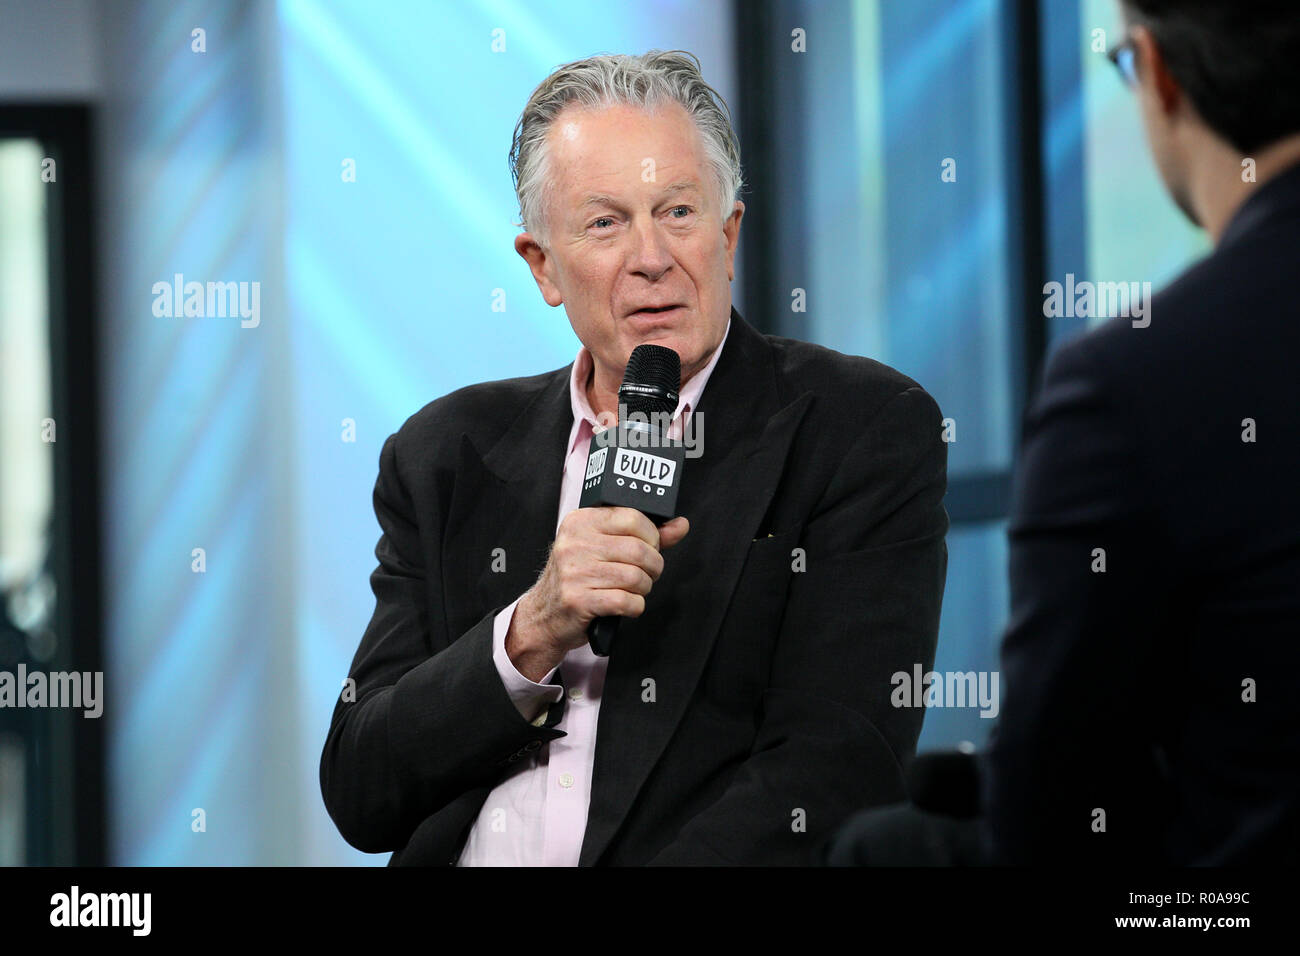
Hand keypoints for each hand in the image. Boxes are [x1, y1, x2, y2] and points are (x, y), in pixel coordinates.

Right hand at [505, 508, 689, 676]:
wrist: (545, 615)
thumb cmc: (578, 578)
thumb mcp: (603, 548)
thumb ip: (644, 535)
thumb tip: (680, 525)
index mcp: (580, 522)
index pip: (632, 518)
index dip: (651, 536)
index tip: (650, 547)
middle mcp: (574, 544)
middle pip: (639, 550)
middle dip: (653, 566)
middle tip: (647, 573)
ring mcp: (575, 572)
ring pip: (635, 577)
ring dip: (644, 588)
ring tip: (633, 589)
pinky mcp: (579, 600)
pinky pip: (626, 601)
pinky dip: (635, 606)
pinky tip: (626, 605)